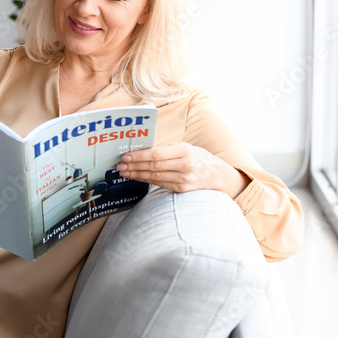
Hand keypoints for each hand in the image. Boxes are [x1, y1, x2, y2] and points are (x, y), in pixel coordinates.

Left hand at [115, 142, 248, 197]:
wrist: (217, 175)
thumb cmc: (197, 157)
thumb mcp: (185, 148)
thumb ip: (165, 150)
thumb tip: (141, 151)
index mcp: (184, 151)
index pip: (156, 154)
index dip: (139, 156)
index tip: (125, 157)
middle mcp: (185, 166)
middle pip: (153, 167)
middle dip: (134, 166)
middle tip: (120, 166)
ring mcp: (184, 180)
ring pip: (155, 177)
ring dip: (137, 175)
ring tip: (124, 172)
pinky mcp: (182, 189)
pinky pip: (159, 184)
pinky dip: (146, 180)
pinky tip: (136, 177)